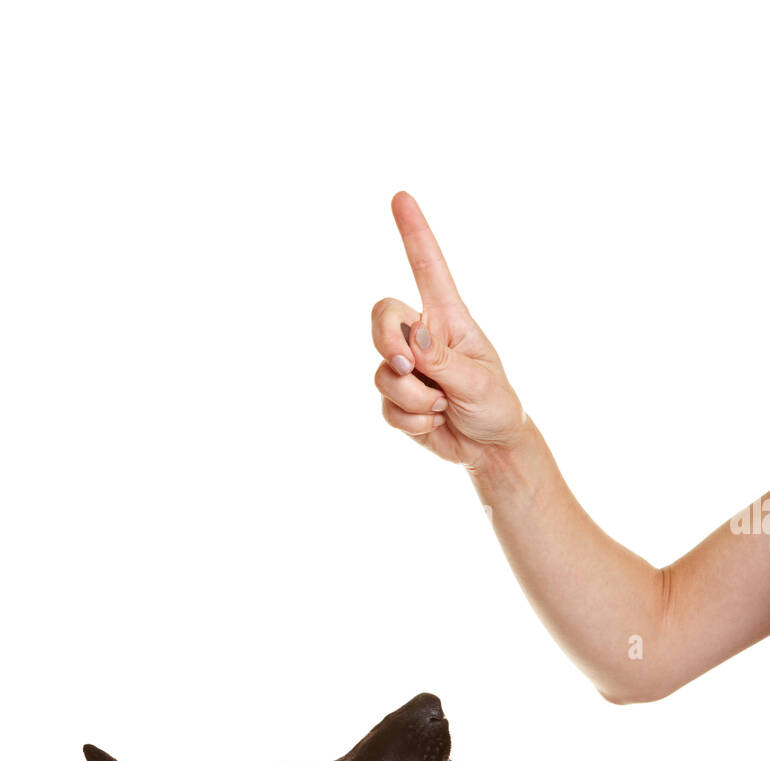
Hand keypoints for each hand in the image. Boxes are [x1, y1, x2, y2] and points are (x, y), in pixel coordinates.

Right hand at [372, 191, 526, 468]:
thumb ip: (444, 360)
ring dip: (413, 397)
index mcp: (448, 318)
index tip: (401, 196)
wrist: (490, 447)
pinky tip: (435, 421)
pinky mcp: (397, 400)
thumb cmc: (495, 404)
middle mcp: (422, 337)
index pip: (428, 268)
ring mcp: (407, 369)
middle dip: (388, 342)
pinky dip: (411, 419)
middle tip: (413, 367)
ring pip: (383, 372)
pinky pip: (386, 406)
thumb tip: (414, 339)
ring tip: (443, 406)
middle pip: (382, 318)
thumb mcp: (479, 381)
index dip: (414, 232)